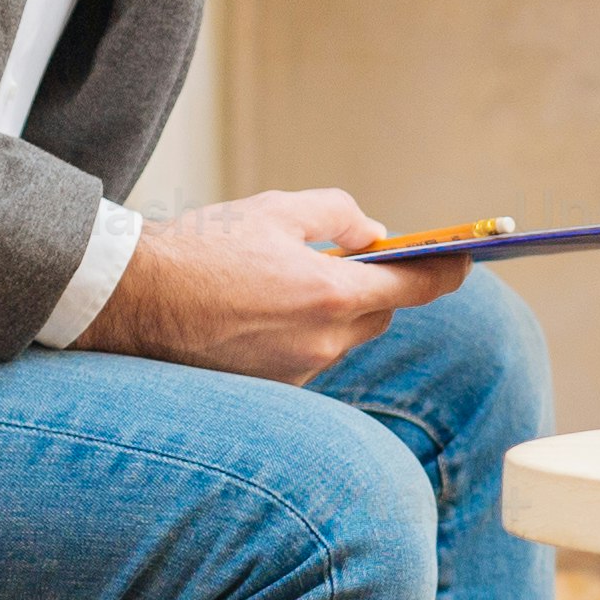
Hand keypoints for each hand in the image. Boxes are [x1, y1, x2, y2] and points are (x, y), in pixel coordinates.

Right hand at [81, 184, 468, 383]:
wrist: (133, 301)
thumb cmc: (201, 249)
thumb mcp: (277, 210)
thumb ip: (339, 215)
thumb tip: (375, 235)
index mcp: (330, 295)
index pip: (417, 287)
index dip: (448, 270)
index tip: (466, 257)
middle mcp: (323, 343)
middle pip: (381, 312)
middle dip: (377, 283)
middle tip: (362, 255)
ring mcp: (298, 372)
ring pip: (344, 335)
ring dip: (335, 309)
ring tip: (293, 279)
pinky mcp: (273, 389)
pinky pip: (310, 354)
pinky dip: (303, 330)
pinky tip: (264, 309)